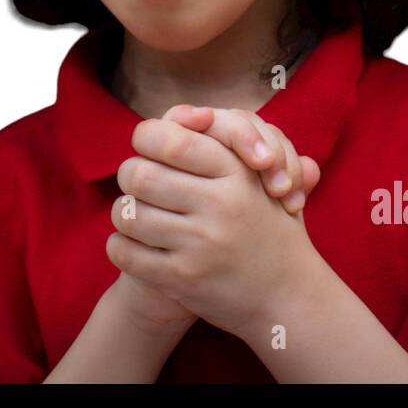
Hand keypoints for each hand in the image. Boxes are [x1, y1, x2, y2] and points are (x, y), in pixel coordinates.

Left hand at [107, 109, 319, 336]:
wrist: (288, 295)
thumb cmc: (266, 223)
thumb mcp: (258, 175)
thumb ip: (225, 137)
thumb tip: (188, 112)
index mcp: (238, 173)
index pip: (170, 139)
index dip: (147, 138)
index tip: (149, 147)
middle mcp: (221, 205)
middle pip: (140, 173)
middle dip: (129, 174)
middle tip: (137, 182)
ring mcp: (201, 244)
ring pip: (127, 213)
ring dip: (123, 212)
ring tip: (133, 213)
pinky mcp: (183, 279)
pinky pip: (125, 253)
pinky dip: (119, 246)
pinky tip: (131, 244)